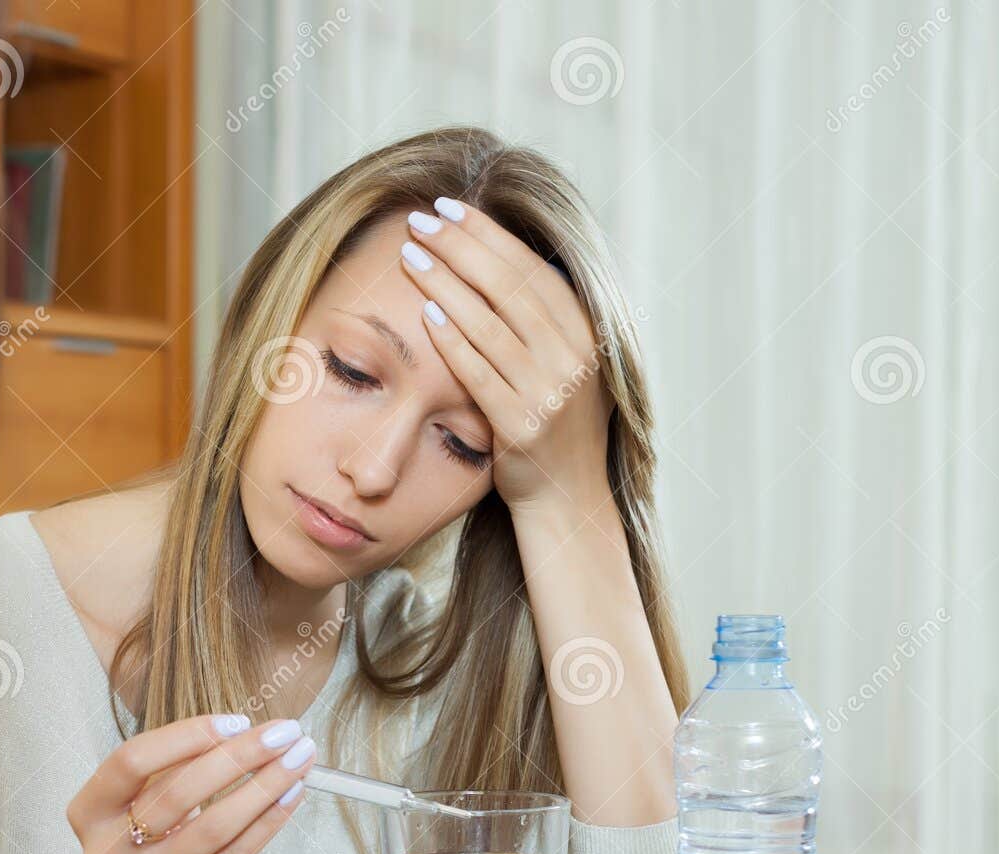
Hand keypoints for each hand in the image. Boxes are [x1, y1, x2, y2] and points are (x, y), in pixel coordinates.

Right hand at [67, 713, 315, 853]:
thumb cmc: (142, 844)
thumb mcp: (135, 804)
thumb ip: (169, 769)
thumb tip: (241, 731)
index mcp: (89, 812)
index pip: (132, 760)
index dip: (186, 735)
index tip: (236, 720)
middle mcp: (111, 850)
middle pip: (179, 791)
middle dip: (240, 755)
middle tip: (284, 731)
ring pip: (215, 826)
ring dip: (266, 785)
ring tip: (300, 758)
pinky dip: (269, 819)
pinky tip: (292, 794)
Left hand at [399, 199, 613, 510]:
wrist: (568, 500)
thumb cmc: (555, 427)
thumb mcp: (567, 365)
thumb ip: (544, 320)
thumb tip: (500, 259)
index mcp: (587, 334)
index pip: (532, 268)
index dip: (489, 234)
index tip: (451, 208)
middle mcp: (574, 358)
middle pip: (509, 286)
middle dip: (460, 246)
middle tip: (419, 221)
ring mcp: (550, 393)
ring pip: (491, 323)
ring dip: (446, 283)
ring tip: (410, 255)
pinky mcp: (523, 427)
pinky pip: (480, 373)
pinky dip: (453, 340)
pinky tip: (426, 313)